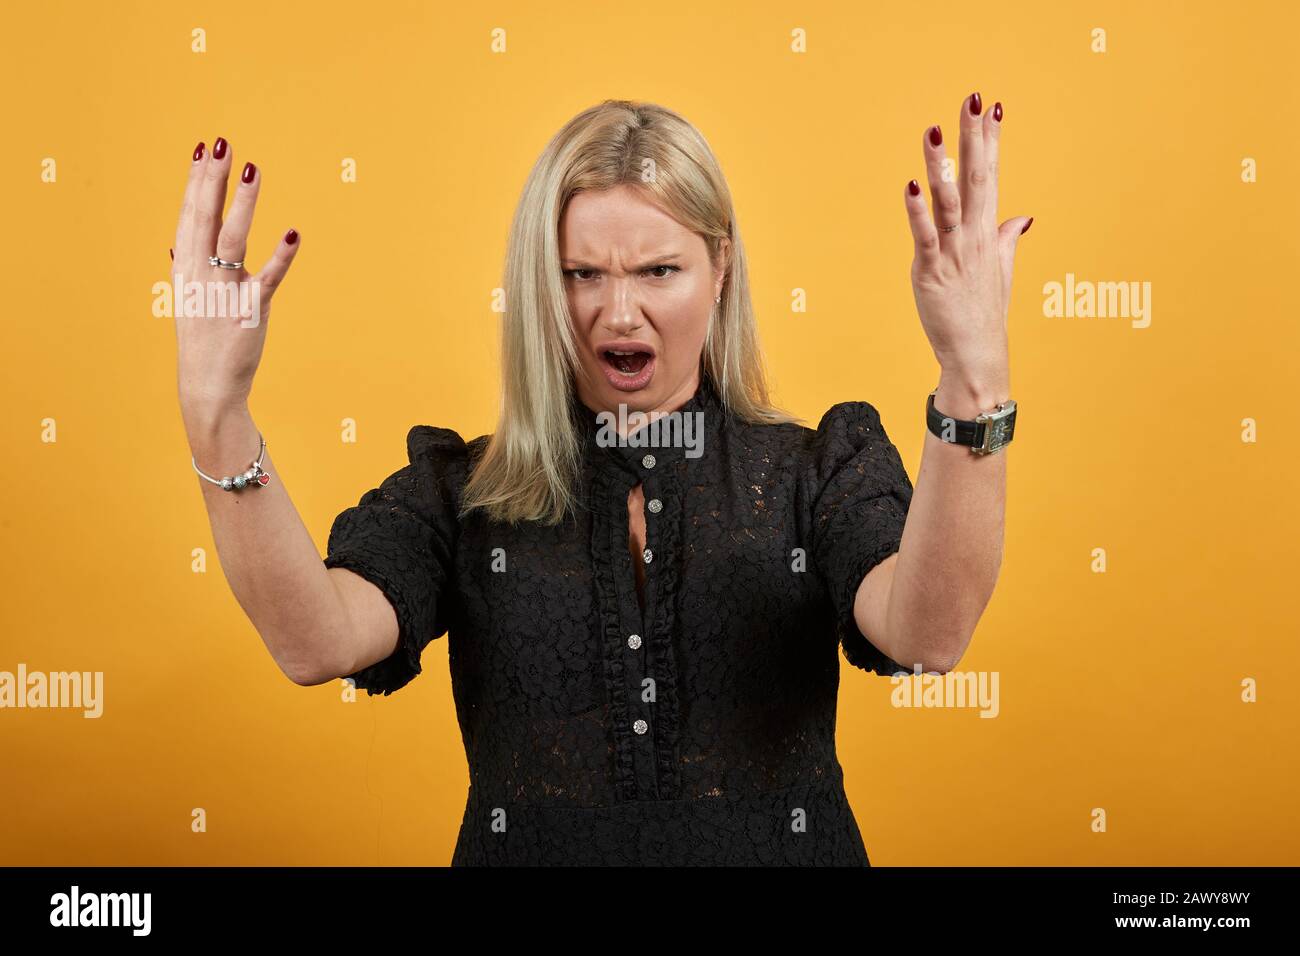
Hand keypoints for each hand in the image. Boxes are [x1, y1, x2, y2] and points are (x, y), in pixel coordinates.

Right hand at [172, 137, 299, 420]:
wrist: (208, 385)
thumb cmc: (203, 340)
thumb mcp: (189, 300)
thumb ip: (187, 270)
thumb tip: (177, 246)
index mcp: (186, 269)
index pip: (189, 215)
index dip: (195, 181)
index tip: (201, 149)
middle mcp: (201, 274)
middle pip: (205, 217)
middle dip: (213, 178)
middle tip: (221, 143)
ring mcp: (225, 290)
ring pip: (233, 238)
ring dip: (243, 202)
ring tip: (253, 168)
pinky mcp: (251, 309)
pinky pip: (269, 277)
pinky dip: (282, 255)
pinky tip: (294, 232)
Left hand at [904, 93, 1028, 386]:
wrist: (976, 353)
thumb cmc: (983, 312)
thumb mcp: (999, 270)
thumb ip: (1006, 239)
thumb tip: (1021, 217)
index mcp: (987, 232)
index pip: (991, 176)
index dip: (990, 141)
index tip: (992, 107)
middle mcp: (973, 236)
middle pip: (976, 177)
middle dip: (973, 137)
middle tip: (972, 99)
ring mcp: (953, 252)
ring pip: (949, 201)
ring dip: (941, 166)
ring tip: (933, 131)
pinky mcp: (932, 271)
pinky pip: (926, 237)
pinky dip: (918, 212)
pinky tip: (910, 187)